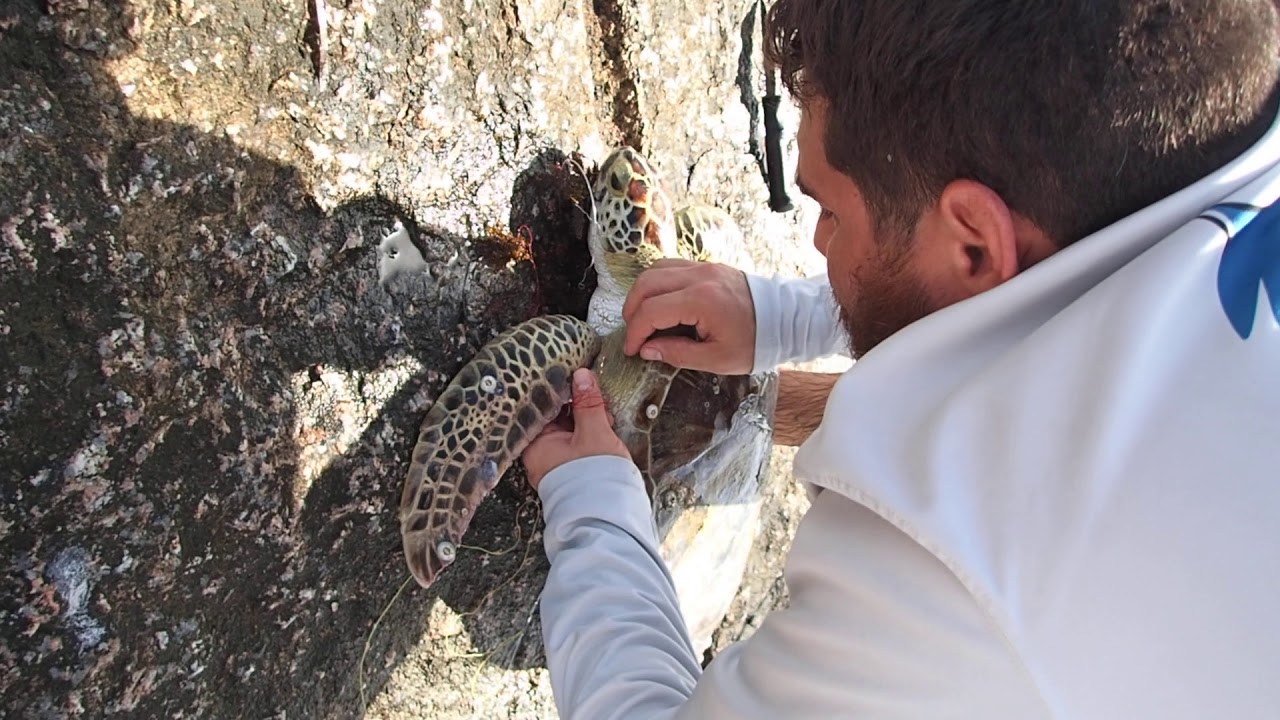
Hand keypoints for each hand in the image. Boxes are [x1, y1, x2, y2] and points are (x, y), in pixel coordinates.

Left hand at [522, 368, 630, 489]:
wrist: (608, 519)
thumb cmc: (596, 478)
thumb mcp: (595, 433)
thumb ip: (588, 404)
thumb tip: (582, 376)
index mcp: (537, 445)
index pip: (544, 408)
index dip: (562, 392)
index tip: (578, 381)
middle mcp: (540, 455)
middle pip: (556, 420)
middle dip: (578, 409)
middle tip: (599, 403)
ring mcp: (554, 465)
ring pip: (568, 432)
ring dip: (587, 422)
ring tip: (607, 419)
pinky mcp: (569, 473)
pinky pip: (576, 446)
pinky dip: (589, 437)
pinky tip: (605, 431)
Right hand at [621, 259, 755, 374]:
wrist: (786, 319)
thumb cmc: (755, 342)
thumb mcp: (717, 359)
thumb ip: (678, 354)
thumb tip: (648, 350)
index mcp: (701, 301)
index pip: (650, 311)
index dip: (635, 332)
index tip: (633, 350)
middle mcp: (698, 277)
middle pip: (646, 284)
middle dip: (632, 310)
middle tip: (635, 333)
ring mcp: (703, 267)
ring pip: (656, 270)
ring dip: (642, 293)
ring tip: (644, 318)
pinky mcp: (708, 266)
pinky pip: (672, 266)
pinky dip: (658, 283)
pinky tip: (661, 303)